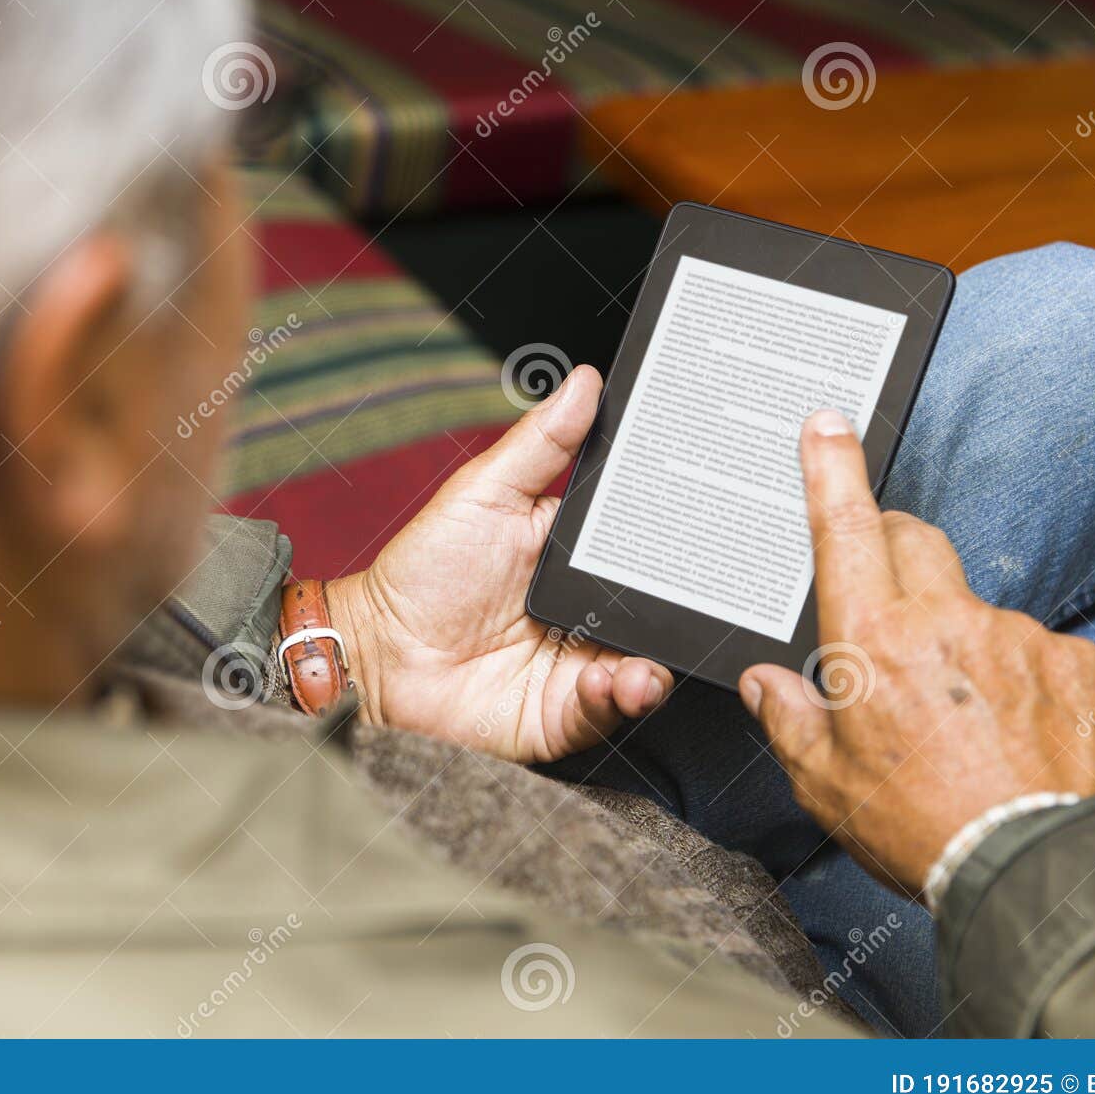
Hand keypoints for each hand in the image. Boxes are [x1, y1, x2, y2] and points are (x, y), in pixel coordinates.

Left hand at [329, 366, 671, 763]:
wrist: (377, 654)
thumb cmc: (424, 572)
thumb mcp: (484, 493)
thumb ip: (541, 443)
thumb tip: (586, 380)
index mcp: (580, 556)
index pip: (648, 541)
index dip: (682, 531)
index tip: (718, 511)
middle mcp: (593, 611)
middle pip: (661, 606)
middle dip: (689, 605)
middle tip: (710, 595)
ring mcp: (584, 664)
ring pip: (648, 663)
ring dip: (659, 661)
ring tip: (648, 659)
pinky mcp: (567, 713)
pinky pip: (608, 708)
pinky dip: (620, 696)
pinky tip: (613, 678)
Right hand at [738, 410, 1094, 894]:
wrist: (1035, 870)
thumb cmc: (921, 828)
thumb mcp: (824, 781)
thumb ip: (788, 718)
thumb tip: (765, 684)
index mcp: (873, 641)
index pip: (843, 529)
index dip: (831, 469)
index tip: (827, 424)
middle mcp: (947, 621)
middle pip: (913, 537)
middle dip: (889, 545)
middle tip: (879, 596)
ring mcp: (1018, 636)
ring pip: (974, 602)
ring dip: (956, 632)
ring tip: (958, 711)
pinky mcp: (1074, 661)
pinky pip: (1034, 645)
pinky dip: (1015, 671)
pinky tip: (1010, 726)